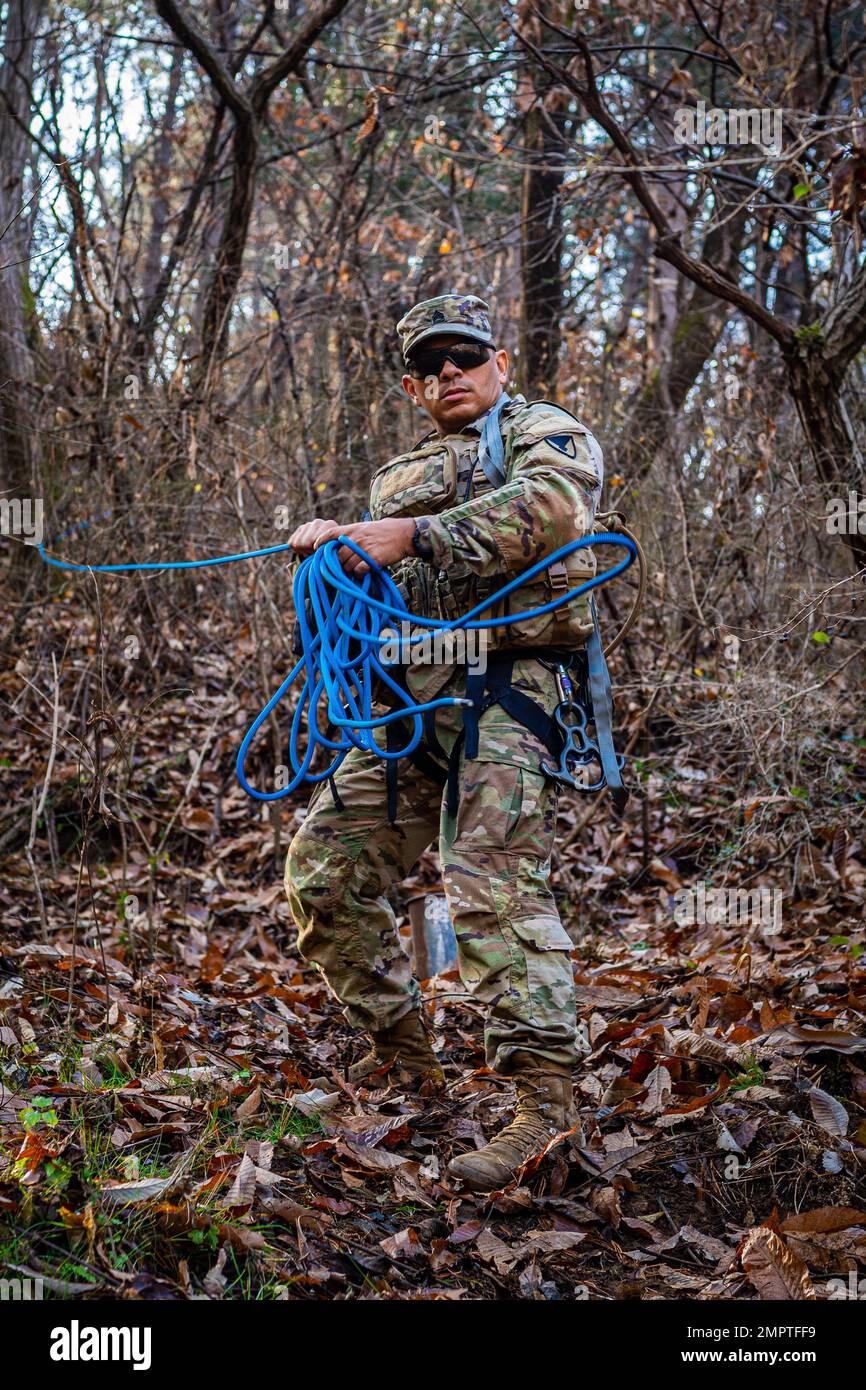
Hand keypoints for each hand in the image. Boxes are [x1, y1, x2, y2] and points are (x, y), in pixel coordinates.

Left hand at [291, 517, 415, 575]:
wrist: (402, 534)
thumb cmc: (381, 532)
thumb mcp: (362, 528)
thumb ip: (348, 536)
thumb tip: (334, 550)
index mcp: (352, 530)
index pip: (330, 534)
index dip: (320, 541)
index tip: (315, 548)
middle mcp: (356, 538)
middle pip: (338, 557)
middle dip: (339, 565)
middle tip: (343, 567)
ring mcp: (364, 549)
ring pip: (347, 566)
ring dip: (349, 570)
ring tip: (356, 568)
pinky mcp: (373, 559)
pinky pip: (359, 571)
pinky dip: (359, 573)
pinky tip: (364, 571)